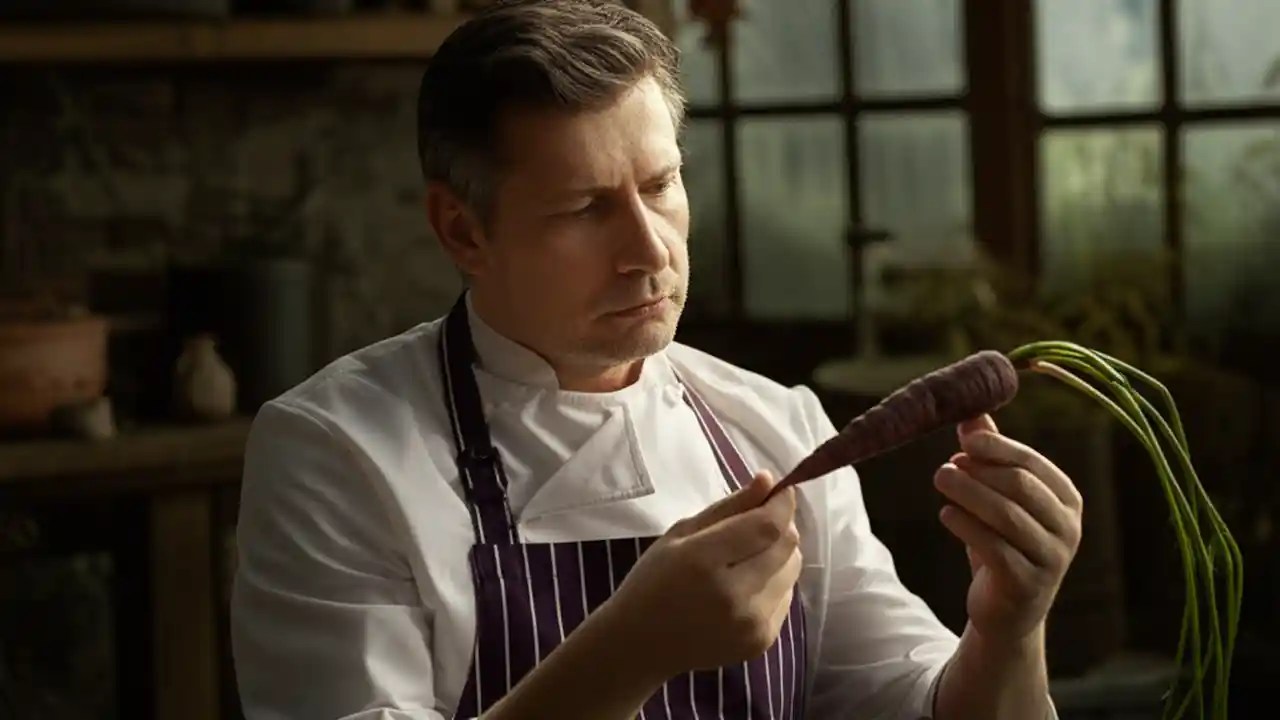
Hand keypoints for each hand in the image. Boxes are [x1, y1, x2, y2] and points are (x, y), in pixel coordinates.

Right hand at [602, 470, 801, 679]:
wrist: (642, 644)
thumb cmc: (654, 580)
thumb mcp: (681, 533)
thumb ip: (729, 506)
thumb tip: (770, 480)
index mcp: (703, 561)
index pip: (767, 526)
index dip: (782, 504)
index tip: (782, 490)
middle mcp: (733, 595)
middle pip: (787, 546)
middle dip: (782, 525)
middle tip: (761, 521)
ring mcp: (751, 623)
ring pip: (793, 570)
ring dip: (779, 555)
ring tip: (749, 557)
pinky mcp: (762, 641)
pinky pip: (787, 596)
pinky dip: (775, 583)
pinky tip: (746, 586)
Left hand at [933, 414, 1081, 645]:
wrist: (1009, 609)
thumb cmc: (1004, 542)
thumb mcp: (1000, 499)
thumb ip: (990, 456)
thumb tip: (970, 412)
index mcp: (1067, 499)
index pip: (1032, 463)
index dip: (997, 447)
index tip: (964, 438)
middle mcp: (1067, 527)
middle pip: (1019, 486)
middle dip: (979, 470)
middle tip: (945, 466)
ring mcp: (1051, 558)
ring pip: (1006, 516)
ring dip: (967, 493)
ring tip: (940, 479)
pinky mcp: (1027, 584)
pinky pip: (993, 547)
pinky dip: (965, 525)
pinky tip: (945, 513)